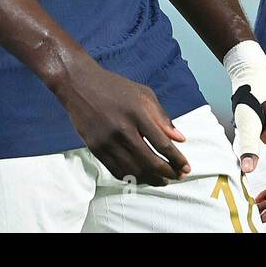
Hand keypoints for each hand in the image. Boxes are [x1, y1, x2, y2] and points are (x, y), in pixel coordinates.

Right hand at [58, 60, 190, 185]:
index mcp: (138, 113)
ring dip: (151, 179)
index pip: (162, 144)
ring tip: (162, 181)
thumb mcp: (144, 94)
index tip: (186, 167)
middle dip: (168, 173)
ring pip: (133, 170)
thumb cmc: (116, 87)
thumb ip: (162, 117)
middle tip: (178, 177)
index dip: (177, 159)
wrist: (80, 85)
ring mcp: (107, 141)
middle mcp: (123, 129)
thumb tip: (180, 139)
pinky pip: (116, 170)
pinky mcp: (95, 148)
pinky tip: (142, 178)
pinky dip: (132, 178)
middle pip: (150, 161)